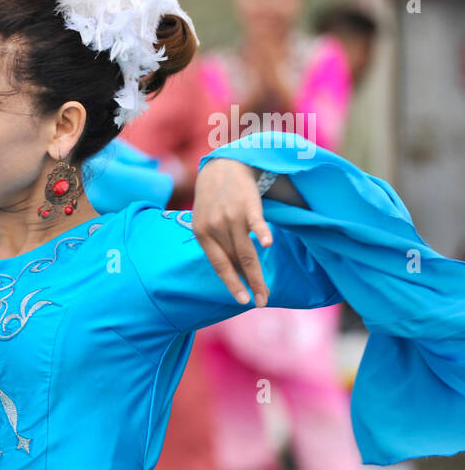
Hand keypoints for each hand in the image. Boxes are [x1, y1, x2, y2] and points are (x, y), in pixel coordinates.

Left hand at [191, 158, 273, 306]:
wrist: (222, 166)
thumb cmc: (214, 198)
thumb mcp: (204, 220)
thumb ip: (214, 243)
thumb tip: (229, 269)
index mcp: (202, 233)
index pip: (218, 264)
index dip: (231, 283)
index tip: (242, 301)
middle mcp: (215, 227)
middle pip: (235, 262)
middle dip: (249, 284)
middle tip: (261, 302)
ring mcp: (232, 216)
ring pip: (247, 251)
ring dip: (257, 274)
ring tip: (265, 292)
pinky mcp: (248, 205)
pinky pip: (256, 223)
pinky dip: (261, 233)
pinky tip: (268, 245)